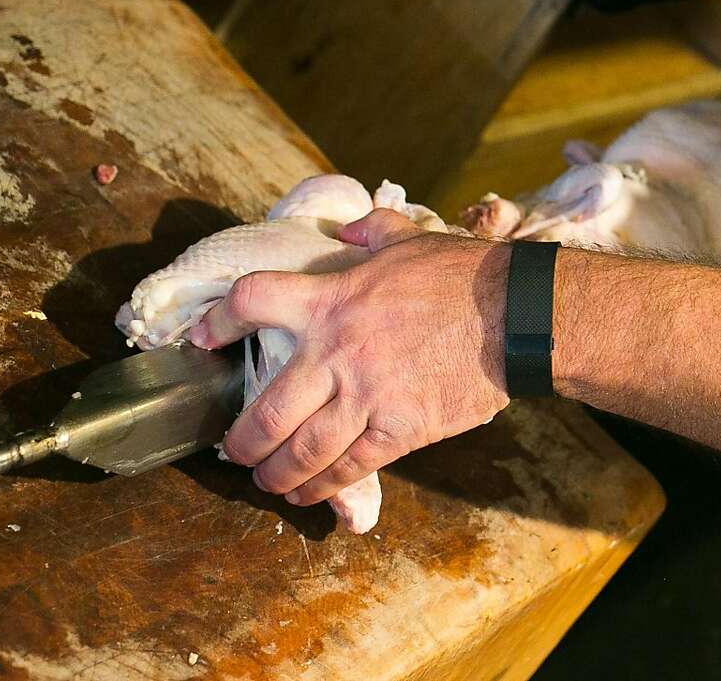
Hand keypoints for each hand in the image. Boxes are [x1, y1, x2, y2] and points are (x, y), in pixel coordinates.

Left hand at [187, 208, 509, 506]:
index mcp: (332, 298)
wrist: (516, 316)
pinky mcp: (399, 430)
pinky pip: (347, 468)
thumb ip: (371, 231)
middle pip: (265, 412)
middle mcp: (337, 352)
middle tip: (234, 449)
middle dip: (241, 440)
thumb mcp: (409, 238)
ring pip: (300, 451)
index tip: (204, 340)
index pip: (252, 301)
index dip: (218, 322)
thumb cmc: (463, 274)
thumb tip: (349, 226)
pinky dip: (320, 488)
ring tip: (265, 480)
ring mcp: (367, 396)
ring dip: (273, 473)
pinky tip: (307, 494)